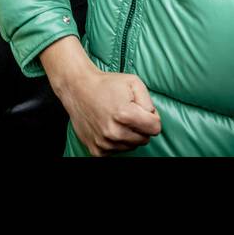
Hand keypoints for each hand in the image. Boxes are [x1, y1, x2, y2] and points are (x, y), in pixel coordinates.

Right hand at [41, 36, 160, 154]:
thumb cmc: (106, 84)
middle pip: (144, 139)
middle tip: (129, 114)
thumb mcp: (134, 82)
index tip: (143, 112)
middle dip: (141, 127)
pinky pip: (116, 151)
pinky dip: (116, 142)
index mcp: (125, 114)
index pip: (155, 128)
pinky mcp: (96, 150)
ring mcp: (104, 143)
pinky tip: (108, 127)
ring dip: (128, 135)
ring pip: (131, 146)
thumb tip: (152, 118)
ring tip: (117, 119)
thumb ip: (149, 101)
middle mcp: (114, 132)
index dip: (152, 118)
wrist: (78, 89)